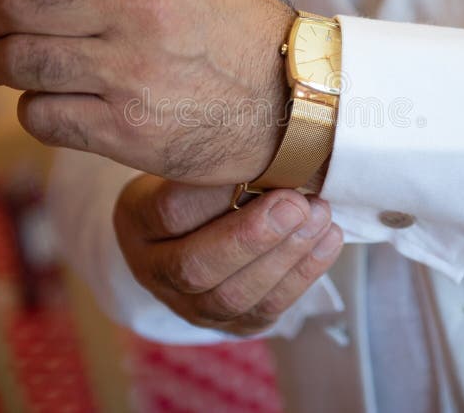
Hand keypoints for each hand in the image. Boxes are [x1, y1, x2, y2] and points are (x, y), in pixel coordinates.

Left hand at [0, 0, 295, 183]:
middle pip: (17, 2)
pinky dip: (31, 108)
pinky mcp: (129, 131)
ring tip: (6, 63)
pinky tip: (50, 103)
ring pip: (20, 63)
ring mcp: (131, 74)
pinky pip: (42, 116)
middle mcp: (139, 10)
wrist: (290, 99)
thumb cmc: (233, 30)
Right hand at [114, 174, 343, 335]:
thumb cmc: (197, 181)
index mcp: (136, 220)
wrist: (192, 231)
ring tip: (319, 217)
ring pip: (232, 297)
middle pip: (195, 267)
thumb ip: (220, 155)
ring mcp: (189, 305)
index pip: (169, 212)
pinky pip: (266, 310)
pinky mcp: (228, 324)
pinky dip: (303, 275)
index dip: (215, 193)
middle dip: (253, 237)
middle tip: (296, 204)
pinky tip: (327, 240)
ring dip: (285, 257)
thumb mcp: (192, 161)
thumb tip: (272, 138)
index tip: (258, 164)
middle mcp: (154, 270)